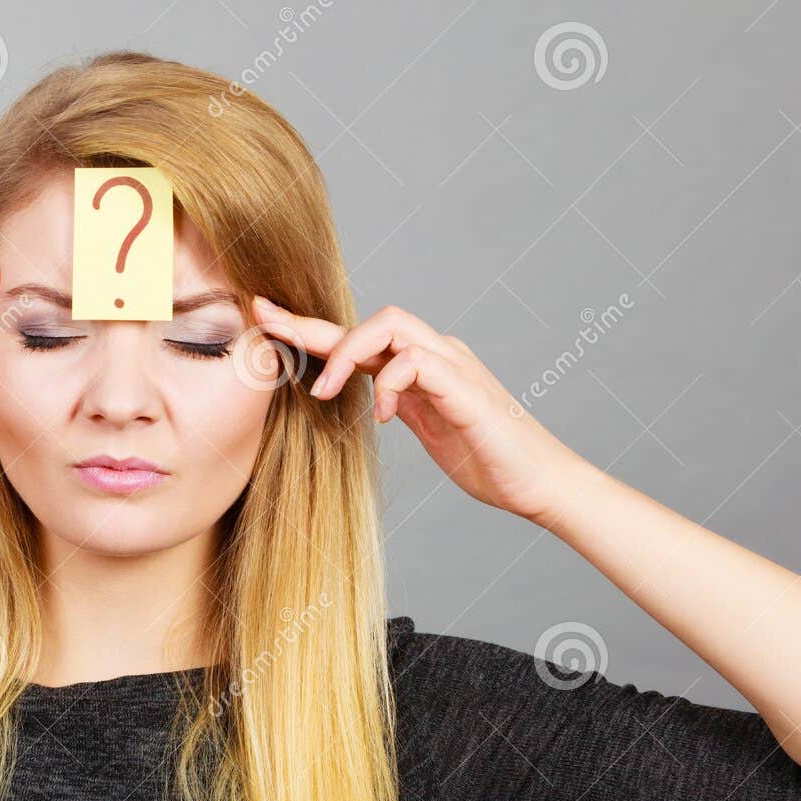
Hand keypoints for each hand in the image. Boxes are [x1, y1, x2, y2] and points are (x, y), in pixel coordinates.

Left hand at [251, 296, 592, 522]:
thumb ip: (398, 402)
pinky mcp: (466, 389)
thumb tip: (363, 393)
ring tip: (325, 391)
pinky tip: (385, 416)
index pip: (362, 337)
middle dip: (313, 325)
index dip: (311, 326)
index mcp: (423, 365)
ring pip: (391, 325)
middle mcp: (439, 354)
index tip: (264, 317)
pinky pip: (416, 363)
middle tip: (271, 331)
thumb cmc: (486, 459)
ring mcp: (454, 366)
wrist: (536, 483)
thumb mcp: (426, 427)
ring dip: (348, 353)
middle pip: (372, 318)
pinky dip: (389, 384)